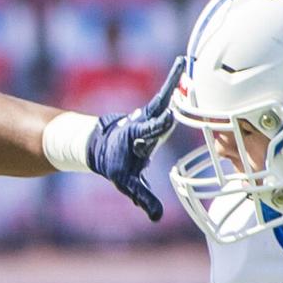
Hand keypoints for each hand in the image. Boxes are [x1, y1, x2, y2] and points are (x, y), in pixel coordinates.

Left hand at [86, 57, 186, 220]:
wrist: (99, 145)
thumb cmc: (114, 164)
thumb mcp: (126, 181)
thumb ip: (142, 197)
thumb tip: (156, 218)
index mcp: (137, 137)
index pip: (150, 130)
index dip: (159, 125)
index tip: (169, 116)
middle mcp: (142, 123)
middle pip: (157, 110)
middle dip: (168, 98)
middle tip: (181, 80)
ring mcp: (147, 115)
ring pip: (163, 97)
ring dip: (173, 82)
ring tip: (184, 63)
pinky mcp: (152, 111)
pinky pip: (165, 95)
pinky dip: (174, 81)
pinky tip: (184, 63)